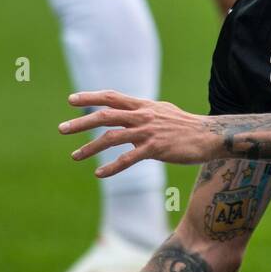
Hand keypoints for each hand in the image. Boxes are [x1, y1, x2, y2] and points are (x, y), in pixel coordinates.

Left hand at [59, 90, 215, 177]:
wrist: (208, 136)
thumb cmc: (185, 126)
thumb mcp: (162, 111)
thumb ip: (144, 111)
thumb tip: (131, 110)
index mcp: (143, 105)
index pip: (112, 97)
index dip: (90, 97)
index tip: (71, 100)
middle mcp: (143, 116)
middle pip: (105, 116)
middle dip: (81, 122)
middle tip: (61, 129)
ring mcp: (148, 132)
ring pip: (112, 137)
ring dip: (91, 148)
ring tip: (75, 156)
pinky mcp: (155, 149)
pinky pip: (128, 158)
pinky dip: (112, 167)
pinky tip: (99, 173)